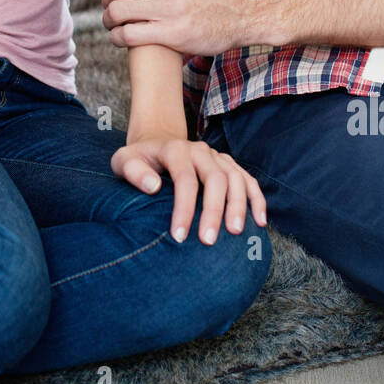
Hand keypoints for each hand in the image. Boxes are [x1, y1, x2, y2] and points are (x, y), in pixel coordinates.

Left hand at [111, 134, 266, 242]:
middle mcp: (200, 150)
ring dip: (239, 206)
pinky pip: (248, 180)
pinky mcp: (228, 165)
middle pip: (215, 179)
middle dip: (214, 210)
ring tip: (235, 233)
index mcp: (175, 149)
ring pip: (236, 178)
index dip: (184, 208)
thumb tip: (153, 187)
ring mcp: (217, 157)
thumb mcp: (124, 161)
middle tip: (209, 240)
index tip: (178, 236)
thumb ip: (133, 172)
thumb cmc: (138, 160)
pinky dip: (257, 199)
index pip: (184, 180)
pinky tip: (259, 222)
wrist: (156, 143)